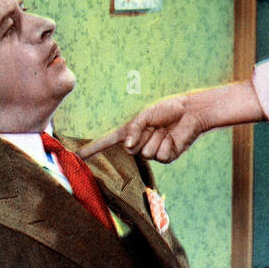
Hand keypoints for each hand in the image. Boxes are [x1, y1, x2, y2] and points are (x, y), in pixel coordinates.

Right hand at [79, 92, 212, 162]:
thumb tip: (128, 146)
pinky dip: (166, 144)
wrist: (190, 113)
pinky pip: (160, 155)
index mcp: (131, 132)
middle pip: (131, 149)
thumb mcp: (146, 115)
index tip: (78, 156)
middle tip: (156, 126)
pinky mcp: (165, 158)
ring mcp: (152, 152)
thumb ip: (134, 128)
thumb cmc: (168, 110)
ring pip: (147, 152)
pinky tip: (173, 137)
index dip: (93, 149)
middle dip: (143, 136)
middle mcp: (139, 143)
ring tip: (166, 131)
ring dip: (157, 139)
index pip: (108, 142)